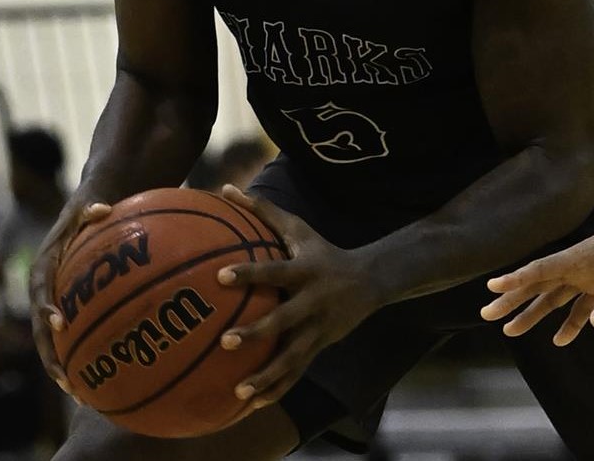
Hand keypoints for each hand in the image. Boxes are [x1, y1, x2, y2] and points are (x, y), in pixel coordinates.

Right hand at [29, 198, 113, 390]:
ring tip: (79, 396)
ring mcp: (51, 305)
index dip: (46, 308)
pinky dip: (78, 361)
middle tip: (66, 381)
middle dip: (51, 357)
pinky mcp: (63, 312)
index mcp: (43, 267)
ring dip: (61, 369)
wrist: (82, 214)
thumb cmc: (87, 210)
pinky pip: (68, 341)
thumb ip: (90, 208)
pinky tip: (97, 384)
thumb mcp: (87, 205)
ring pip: (51, 343)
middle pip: (40, 329)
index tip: (60, 324)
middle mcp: (42, 291)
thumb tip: (101, 207)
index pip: (39, 290)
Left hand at [215, 185, 385, 410]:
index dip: (250, 274)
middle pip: (284, 321)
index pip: (275, 272)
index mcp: (305, 272)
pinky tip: (251, 405)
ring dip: (267, 376)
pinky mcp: (321, 347)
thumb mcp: (299, 229)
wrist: (372, 280)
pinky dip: (276, 389)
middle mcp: (313, 303)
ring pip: (292, 357)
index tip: (221, 277)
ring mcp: (319, 329)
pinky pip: (297, 372)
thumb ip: (263, 211)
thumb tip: (226, 188)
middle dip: (257, 333)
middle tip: (227, 342)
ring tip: (239, 390)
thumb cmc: (324, 252)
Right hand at [479, 208, 593, 345]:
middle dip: (513, 300)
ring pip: (555, 298)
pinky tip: (561, 338)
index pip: (539, 271)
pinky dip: (571, 321)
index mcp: (577, 258)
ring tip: (512, 330)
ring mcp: (589, 276)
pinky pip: (581, 305)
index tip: (490, 288)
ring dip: (535, 314)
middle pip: (539, 286)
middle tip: (488, 314)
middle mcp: (577, 267)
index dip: (514, 280)